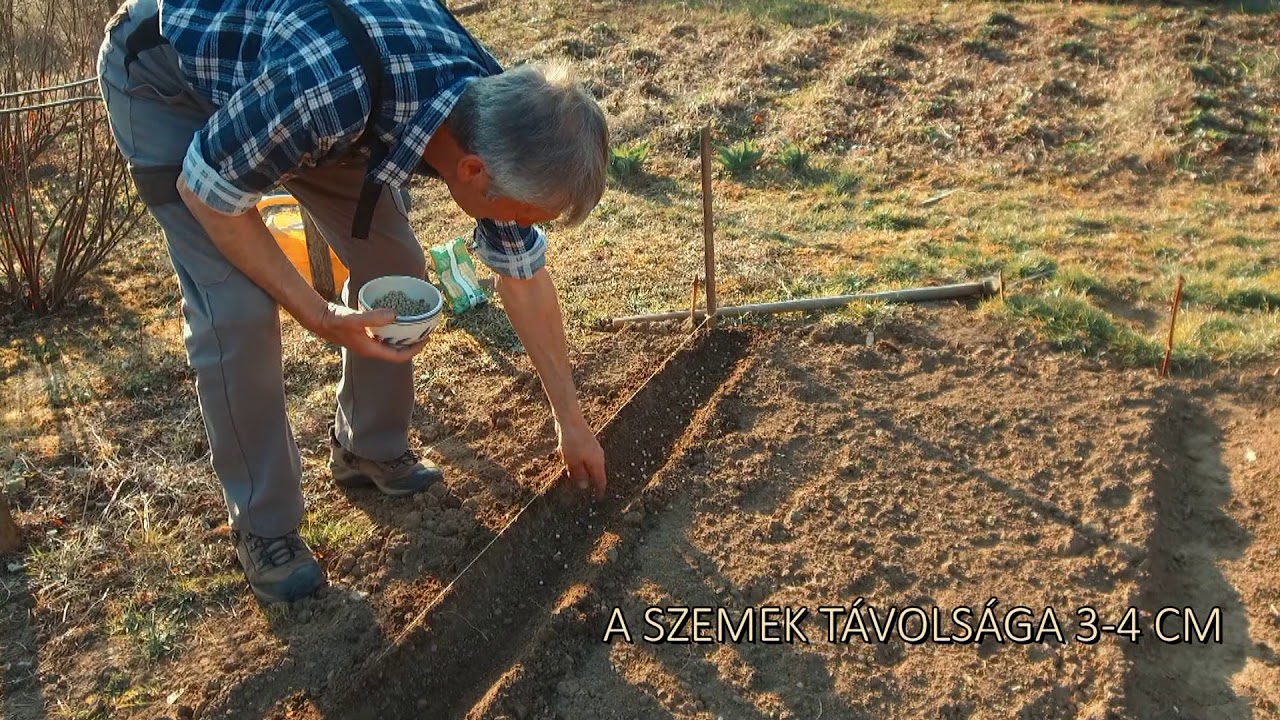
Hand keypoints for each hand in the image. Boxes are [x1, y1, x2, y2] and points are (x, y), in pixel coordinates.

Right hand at [305, 302, 426, 361]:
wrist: (320, 319)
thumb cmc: (335, 321)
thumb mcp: (354, 319)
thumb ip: (373, 317)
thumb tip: (395, 314)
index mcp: (372, 350)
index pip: (400, 356)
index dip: (415, 350)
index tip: (427, 339)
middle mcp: (372, 349)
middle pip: (398, 351)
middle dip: (413, 343)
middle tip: (425, 330)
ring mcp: (368, 342)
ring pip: (391, 343)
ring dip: (404, 336)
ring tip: (416, 325)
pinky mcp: (365, 334)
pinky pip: (385, 335)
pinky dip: (394, 329)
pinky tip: (398, 317)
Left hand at [557, 420, 605, 498]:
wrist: (570, 420)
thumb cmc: (572, 441)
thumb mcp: (573, 462)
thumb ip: (579, 475)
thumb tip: (584, 486)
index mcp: (597, 462)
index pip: (601, 480)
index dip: (599, 490)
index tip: (598, 499)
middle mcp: (597, 456)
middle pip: (595, 473)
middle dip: (590, 482)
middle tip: (584, 494)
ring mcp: (592, 449)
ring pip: (588, 465)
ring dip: (582, 473)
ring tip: (574, 481)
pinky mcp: (584, 443)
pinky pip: (583, 458)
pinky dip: (578, 464)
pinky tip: (569, 466)